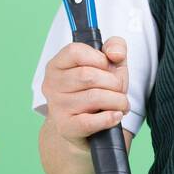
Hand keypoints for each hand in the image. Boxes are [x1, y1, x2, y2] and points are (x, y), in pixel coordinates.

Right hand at [41, 36, 129, 151]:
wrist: (86, 127)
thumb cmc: (96, 90)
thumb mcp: (109, 63)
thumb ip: (115, 46)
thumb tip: (115, 54)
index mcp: (58, 64)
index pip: (75, 52)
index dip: (99, 58)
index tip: (108, 67)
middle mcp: (52, 84)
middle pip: (88, 76)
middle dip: (114, 82)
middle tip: (120, 90)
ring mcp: (57, 106)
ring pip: (93, 97)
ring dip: (117, 101)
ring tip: (121, 104)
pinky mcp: (65, 127)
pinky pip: (89, 122)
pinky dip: (108, 118)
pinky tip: (116, 115)